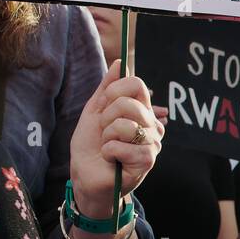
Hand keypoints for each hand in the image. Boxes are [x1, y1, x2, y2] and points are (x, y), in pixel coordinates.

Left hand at [69, 60, 163, 217]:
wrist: (87, 175)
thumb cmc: (92, 146)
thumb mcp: (95, 111)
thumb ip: (107, 87)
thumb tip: (120, 62)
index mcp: (142, 112)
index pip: (137, 85)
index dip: (114, 92)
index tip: (105, 106)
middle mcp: (152, 127)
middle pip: (129, 104)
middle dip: (107, 117)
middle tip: (106, 133)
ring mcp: (152, 145)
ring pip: (126, 126)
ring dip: (107, 137)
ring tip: (109, 147)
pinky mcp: (147, 162)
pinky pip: (122, 146)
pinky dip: (108, 152)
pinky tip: (112, 159)